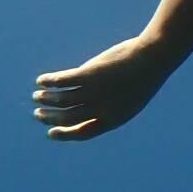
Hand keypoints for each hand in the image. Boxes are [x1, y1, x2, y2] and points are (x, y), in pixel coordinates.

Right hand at [32, 33, 184, 141]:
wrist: (154, 57)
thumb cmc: (145, 77)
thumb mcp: (131, 98)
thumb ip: (111, 106)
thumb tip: (88, 106)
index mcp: (114, 119)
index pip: (83, 133)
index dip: (65, 134)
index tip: (51, 132)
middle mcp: (102, 109)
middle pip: (67, 118)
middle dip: (50, 117)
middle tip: (38, 113)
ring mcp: (95, 92)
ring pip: (61, 100)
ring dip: (45, 99)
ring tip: (37, 95)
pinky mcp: (89, 74)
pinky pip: (61, 81)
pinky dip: (49, 82)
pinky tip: (42, 80)